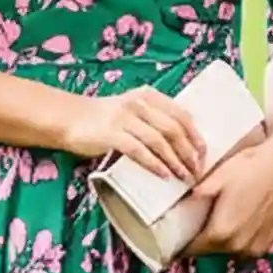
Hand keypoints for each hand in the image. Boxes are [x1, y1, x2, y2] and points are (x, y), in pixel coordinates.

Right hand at [62, 87, 206, 181]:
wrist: (68, 117)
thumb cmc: (103, 118)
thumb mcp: (132, 110)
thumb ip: (153, 118)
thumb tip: (181, 142)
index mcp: (148, 96)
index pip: (182, 115)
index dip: (196, 136)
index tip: (204, 154)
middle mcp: (139, 104)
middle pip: (174, 129)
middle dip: (189, 152)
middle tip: (196, 171)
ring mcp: (125, 118)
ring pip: (159, 141)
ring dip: (175, 161)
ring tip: (183, 176)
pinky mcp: (112, 134)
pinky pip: (139, 151)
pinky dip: (154, 164)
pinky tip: (163, 175)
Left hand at [183, 141, 272, 258]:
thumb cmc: (249, 167)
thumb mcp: (217, 176)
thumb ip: (198, 194)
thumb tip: (181, 203)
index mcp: (221, 232)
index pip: (193, 250)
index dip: (180, 247)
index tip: (172, 242)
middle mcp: (239, 246)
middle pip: (211, 251)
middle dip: (199, 245)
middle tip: (189, 233)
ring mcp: (257, 246)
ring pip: (230, 251)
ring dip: (219, 244)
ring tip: (211, 230)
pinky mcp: (271, 240)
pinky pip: (248, 248)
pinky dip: (239, 241)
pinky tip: (237, 228)